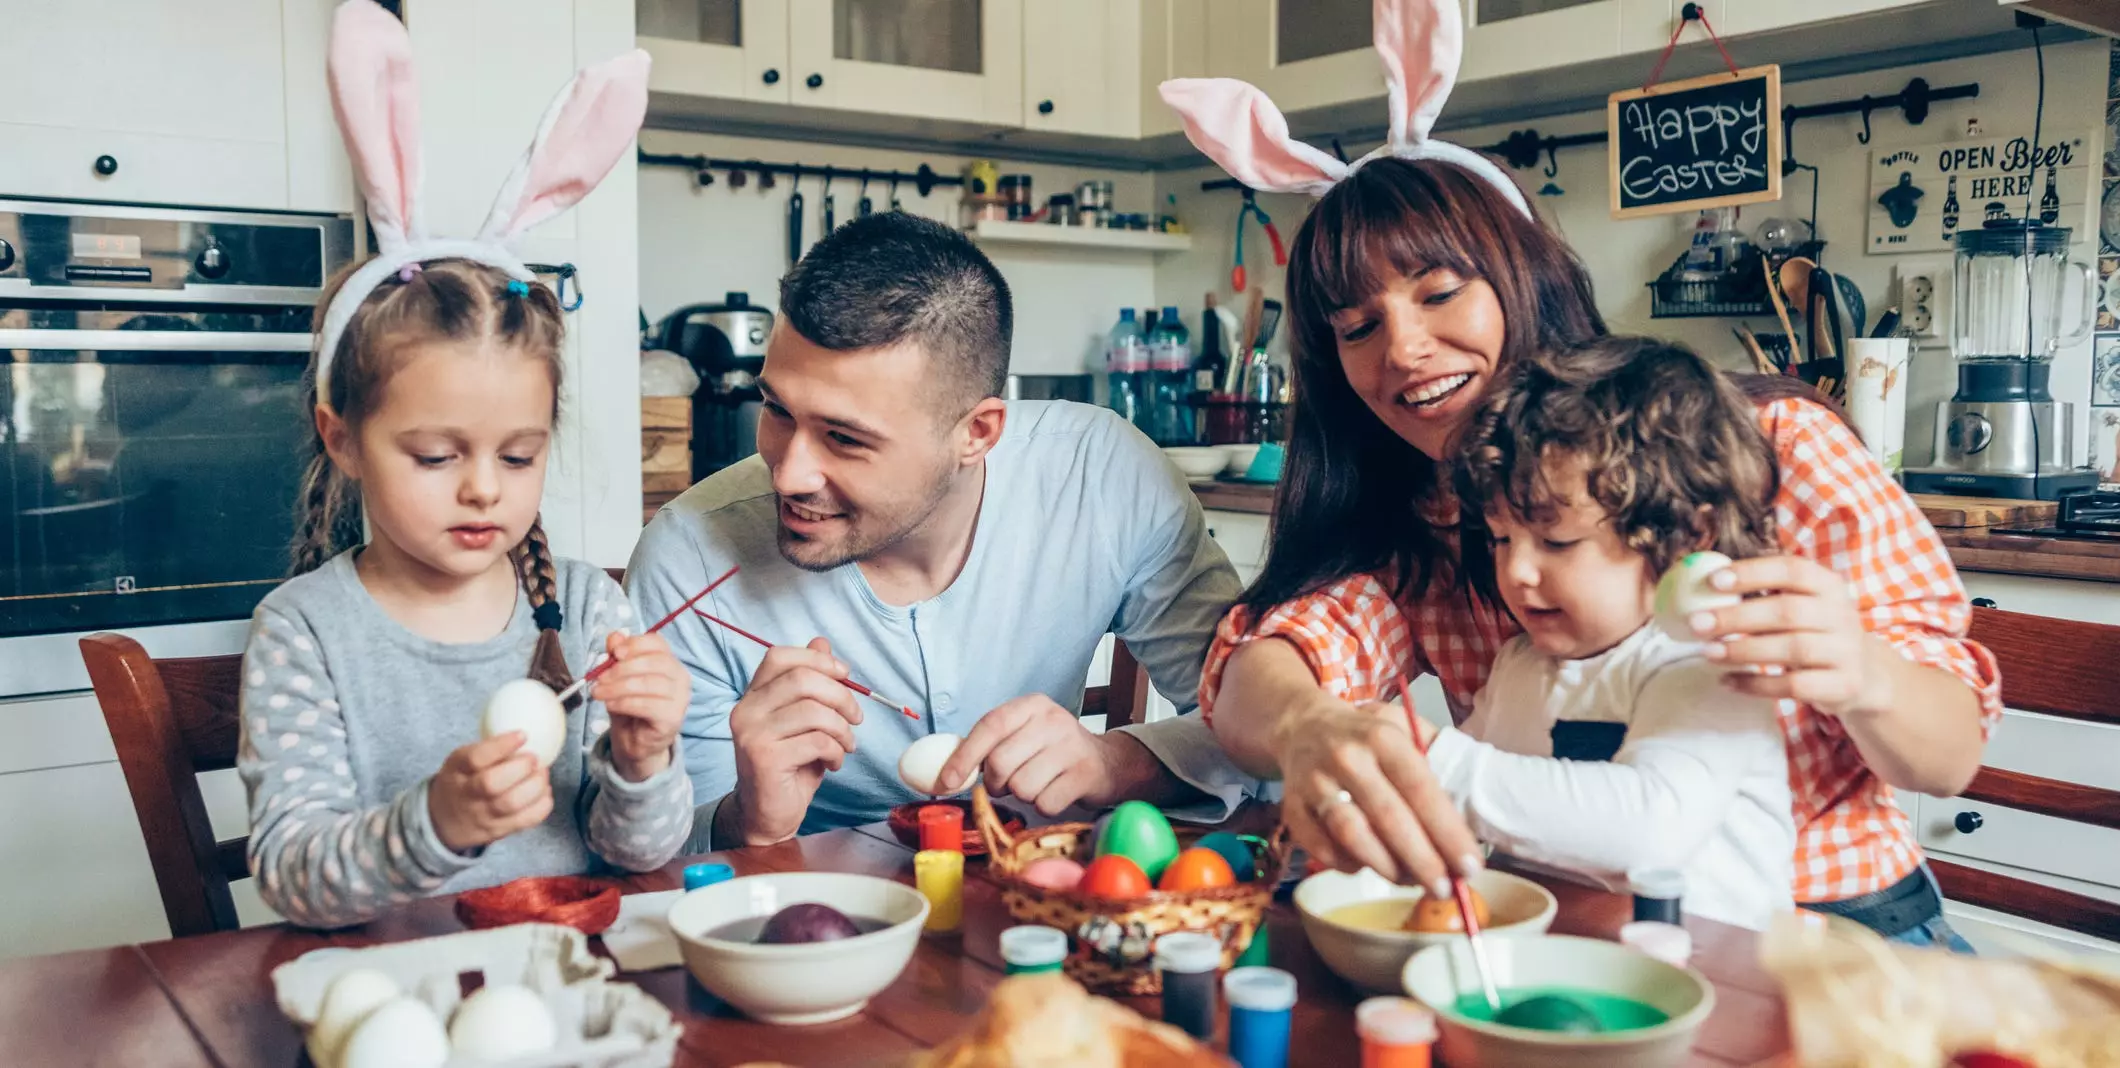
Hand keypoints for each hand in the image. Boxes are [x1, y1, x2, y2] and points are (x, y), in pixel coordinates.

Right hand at [430, 732, 552, 852]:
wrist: (444, 822)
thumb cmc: (461, 781)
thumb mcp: (462, 761)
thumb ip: (489, 749)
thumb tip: (527, 733)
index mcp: (457, 770)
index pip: (475, 758)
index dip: (502, 746)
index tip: (522, 735)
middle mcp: (468, 794)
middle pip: (492, 784)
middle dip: (520, 768)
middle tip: (534, 759)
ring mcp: (483, 815)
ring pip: (511, 804)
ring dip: (536, 786)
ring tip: (542, 774)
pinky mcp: (499, 830)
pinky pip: (526, 820)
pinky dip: (542, 805)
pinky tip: (544, 792)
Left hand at [591, 630, 691, 781]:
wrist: (635, 742)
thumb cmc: (629, 707)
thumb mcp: (617, 679)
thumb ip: (616, 657)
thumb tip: (615, 636)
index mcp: (669, 662)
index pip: (658, 643)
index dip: (636, 644)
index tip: (615, 653)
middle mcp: (680, 678)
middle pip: (655, 662)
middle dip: (622, 668)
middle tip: (599, 679)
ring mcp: (680, 699)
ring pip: (650, 683)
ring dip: (619, 687)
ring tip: (599, 693)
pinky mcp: (673, 718)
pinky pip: (649, 705)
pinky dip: (625, 703)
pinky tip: (611, 705)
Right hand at [729, 637, 861, 845]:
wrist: (768, 813)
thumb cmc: (790, 764)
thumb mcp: (804, 720)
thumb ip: (810, 683)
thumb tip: (822, 643)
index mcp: (753, 695)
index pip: (780, 656)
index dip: (817, 659)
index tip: (845, 675)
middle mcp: (746, 710)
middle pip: (802, 679)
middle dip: (841, 696)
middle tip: (856, 718)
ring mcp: (752, 734)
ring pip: (813, 711)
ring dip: (842, 729)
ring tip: (846, 746)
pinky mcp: (764, 758)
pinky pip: (816, 741)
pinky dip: (836, 752)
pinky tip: (833, 763)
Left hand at [934, 695, 1123, 816]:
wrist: (1106, 763)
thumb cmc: (1052, 752)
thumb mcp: (1023, 735)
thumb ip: (988, 746)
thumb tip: (944, 773)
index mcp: (1031, 706)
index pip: (990, 726)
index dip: (964, 755)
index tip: (946, 781)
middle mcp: (1053, 720)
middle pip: (1001, 763)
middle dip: (996, 783)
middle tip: (1006, 784)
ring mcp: (1071, 747)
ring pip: (1022, 787)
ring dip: (1022, 795)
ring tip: (1037, 784)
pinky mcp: (1085, 775)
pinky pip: (1045, 803)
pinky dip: (1043, 806)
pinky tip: (1055, 792)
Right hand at [1272, 696, 1479, 896]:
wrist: (1303, 725)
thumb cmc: (1366, 739)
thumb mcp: (1404, 733)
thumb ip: (1434, 769)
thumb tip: (1466, 831)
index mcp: (1383, 738)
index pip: (1422, 789)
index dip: (1448, 832)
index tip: (1470, 866)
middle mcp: (1347, 757)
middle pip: (1388, 817)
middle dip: (1422, 860)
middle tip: (1445, 889)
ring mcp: (1314, 782)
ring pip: (1351, 834)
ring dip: (1385, 866)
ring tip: (1409, 881)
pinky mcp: (1290, 806)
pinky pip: (1320, 847)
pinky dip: (1346, 864)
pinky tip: (1366, 866)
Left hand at [1694, 555, 1892, 716]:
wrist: (1865, 675)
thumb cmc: (1816, 632)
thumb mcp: (1804, 605)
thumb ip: (1767, 595)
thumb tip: (1702, 587)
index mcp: (1828, 586)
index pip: (1792, 570)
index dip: (1752, 573)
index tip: (1713, 581)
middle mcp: (1842, 615)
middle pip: (1787, 611)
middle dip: (1737, 617)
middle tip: (1697, 623)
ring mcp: (1846, 651)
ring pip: (1792, 649)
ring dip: (1744, 650)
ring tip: (1707, 652)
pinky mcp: (1843, 685)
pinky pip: (1795, 685)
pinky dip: (1757, 685)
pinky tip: (1728, 681)